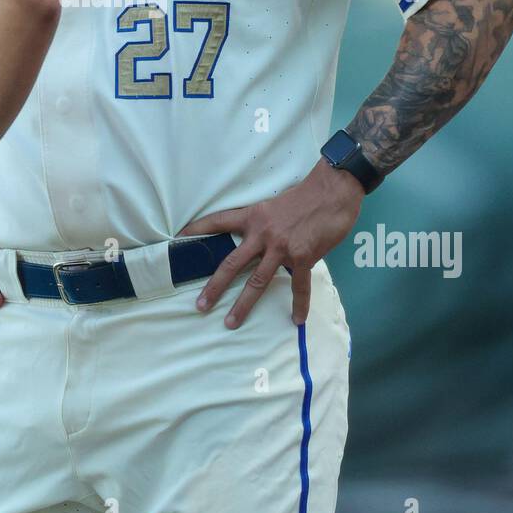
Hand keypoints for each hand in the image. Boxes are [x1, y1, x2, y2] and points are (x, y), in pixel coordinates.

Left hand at [178, 159, 363, 328]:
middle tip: (200, 305)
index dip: (198, 229)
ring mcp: (282, 248)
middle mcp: (263, 234)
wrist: (332, 191)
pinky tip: (296, 319)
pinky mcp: (303, 257)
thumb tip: (260, 242)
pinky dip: (298, 305)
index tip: (179, 237)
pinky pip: (299, 287)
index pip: (219, 221)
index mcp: (254, 216)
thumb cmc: (306, 195)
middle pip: (232, 263)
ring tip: (231, 322)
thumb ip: (265, 224)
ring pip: (258, 281)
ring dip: (243, 304)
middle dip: (215, 286)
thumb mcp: (275, 204)